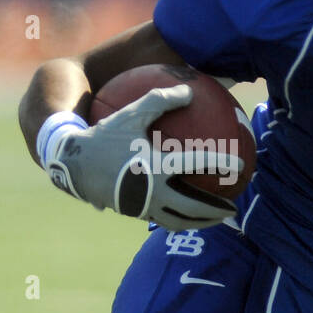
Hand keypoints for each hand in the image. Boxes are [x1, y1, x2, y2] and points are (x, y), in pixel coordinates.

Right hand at [43, 85, 240, 229]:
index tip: (240, 165)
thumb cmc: (104, 136)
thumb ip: (160, 100)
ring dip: (200, 223)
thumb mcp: (130, 114)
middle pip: (193, 207)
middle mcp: (151, 191)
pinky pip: (163, 221)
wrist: (73, 165)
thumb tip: (189, 90)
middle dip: (216, 211)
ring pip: (179, 222)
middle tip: (235, 208)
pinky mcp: (134, 213)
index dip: (221, 164)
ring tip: (216, 220)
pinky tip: (187, 214)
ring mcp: (143, 206)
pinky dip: (180, 220)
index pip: (196, 165)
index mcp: (155, 166)